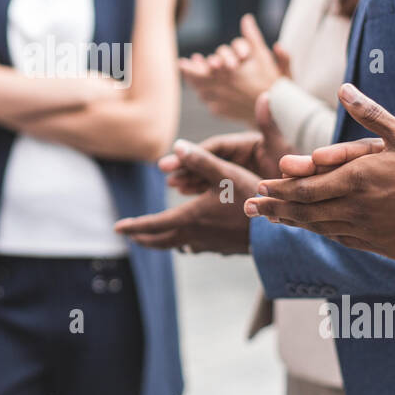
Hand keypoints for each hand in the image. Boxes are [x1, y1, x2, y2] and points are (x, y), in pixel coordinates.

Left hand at [116, 141, 257, 254]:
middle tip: (131, 235)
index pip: (153, 224)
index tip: (117, 228)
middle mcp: (195, 235)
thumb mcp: (225, 174)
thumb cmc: (251, 201)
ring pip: (178, 245)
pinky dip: (184, 241)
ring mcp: (209, 245)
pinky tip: (191, 238)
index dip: (133, 225)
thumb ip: (200, 160)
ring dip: (163, 241)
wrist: (277, 233)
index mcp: (189, 218)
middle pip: (161, 240)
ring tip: (156, 235)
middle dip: (143, 237)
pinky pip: (196, 246)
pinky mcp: (223, 249)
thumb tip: (177, 146)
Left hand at [179, 14, 283, 122]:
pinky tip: (203, 91)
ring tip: (188, 75)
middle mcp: (223, 87)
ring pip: (200, 92)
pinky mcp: (223, 113)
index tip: (180, 62)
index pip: (203, 68)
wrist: (278, 113)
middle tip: (181, 65)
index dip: (191, 66)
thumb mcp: (265, 57)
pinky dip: (205, 96)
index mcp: (231, 72)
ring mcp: (221, 102)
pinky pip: (208, 104)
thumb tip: (246, 19)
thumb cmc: (274, 83)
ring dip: (195, 83)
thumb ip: (253, 38)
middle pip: (197, 80)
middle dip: (188, 72)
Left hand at [244, 83, 394, 261]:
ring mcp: (365, 230)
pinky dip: (320, 233)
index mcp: (355, 178)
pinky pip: (340, 239)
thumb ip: (371, 114)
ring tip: (272, 220)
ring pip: (319, 227)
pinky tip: (314, 230)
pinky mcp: (380, 246)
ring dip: (292, 223)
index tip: (260, 186)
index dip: (280, 187)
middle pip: (304, 209)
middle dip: (275, 207)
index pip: (305, 186)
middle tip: (252, 207)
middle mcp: (354, 207)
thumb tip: (344, 89)